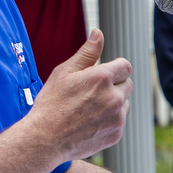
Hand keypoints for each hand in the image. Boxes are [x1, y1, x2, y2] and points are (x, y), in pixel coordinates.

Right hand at [28, 29, 132, 161]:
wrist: (45, 139)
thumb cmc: (52, 103)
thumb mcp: (65, 72)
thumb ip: (87, 52)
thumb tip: (98, 33)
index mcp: (102, 78)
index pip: (125, 66)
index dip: (113, 68)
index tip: (101, 75)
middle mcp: (114, 98)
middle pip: (127, 84)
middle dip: (114, 85)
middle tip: (91, 93)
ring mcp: (117, 118)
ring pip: (124, 104)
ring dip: (113, 103)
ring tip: (88, 109)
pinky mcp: (116, 134)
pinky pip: (119, 121)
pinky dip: (109, 120)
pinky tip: (90, 122)